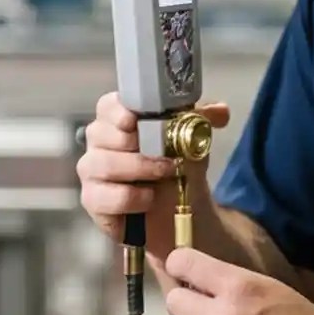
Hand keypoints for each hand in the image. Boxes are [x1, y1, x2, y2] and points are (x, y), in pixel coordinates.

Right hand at [76, 92, 229, 259]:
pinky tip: (148, 199)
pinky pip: (105, 196)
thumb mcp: (192, 139)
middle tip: (167, 155)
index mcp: (118, 119)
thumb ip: (202, 119)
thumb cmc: (178, 165)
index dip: (118, 111)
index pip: (107, 106)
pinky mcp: (92, 200)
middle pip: (101, 133)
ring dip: (140, 169)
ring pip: (103, 164)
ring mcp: (91, 171)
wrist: (179, 208)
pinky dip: (131, 198)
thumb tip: (221, 111)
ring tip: (165, 174)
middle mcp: (98, 141)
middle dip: (138, 145)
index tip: (135, 119)